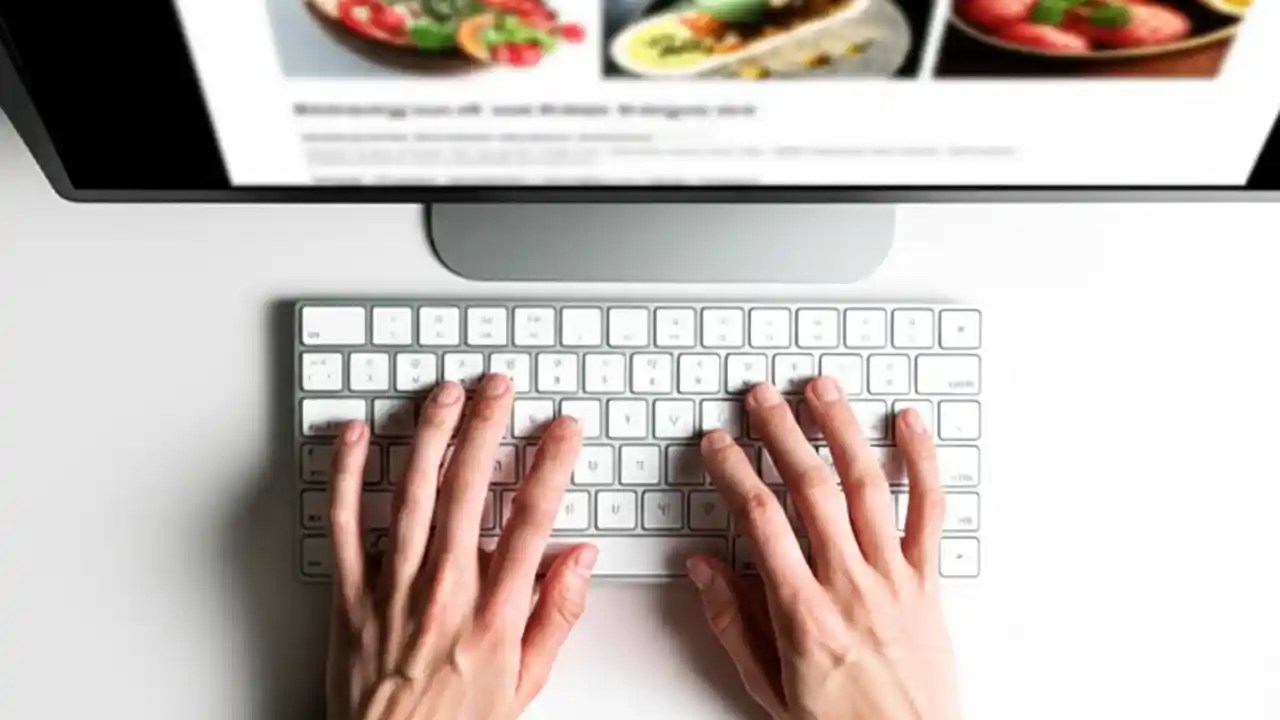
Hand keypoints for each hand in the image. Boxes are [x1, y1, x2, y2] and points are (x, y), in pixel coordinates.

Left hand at [326, 375, 594, 719]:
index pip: (530, 519)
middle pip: (467, 489)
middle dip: (487, 427)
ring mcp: (392, 588)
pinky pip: (344, 523)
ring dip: (429, 434)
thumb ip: (556, 616)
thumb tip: (580, 560)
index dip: (552, 464)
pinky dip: (346, 474)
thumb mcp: (526, 682)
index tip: (563, 429)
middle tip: (498, 386)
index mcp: (494, 613)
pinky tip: (354, 435)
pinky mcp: (348, 595)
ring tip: (445, 393)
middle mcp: (445, 591)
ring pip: (411, 493)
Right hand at [688, 378, 960, 719]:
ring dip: (841, 430)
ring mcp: (893, 578)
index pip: (759, 520)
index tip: (717, 443)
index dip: (733, 471)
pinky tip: (909, 424)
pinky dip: (921, 462)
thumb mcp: (767, 686)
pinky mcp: (928, 581)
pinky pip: (929, 511)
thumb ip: (733, 623)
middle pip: (809, 489)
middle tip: (760, 397)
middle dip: (781, 432)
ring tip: (821, 390)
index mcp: (802, 612)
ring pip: (866, 486)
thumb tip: (702, 568)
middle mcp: (849, 585)